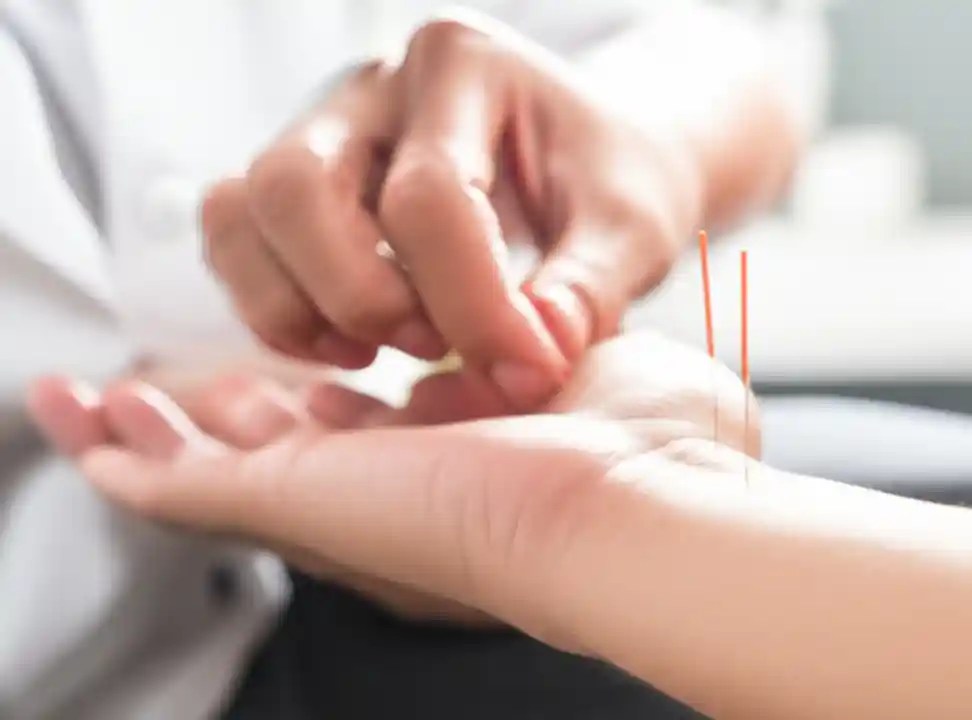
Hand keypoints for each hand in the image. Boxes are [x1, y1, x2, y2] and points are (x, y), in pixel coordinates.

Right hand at [28, 334, 754, 639]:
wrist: (646, 501)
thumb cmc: (659, 445)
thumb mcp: (607, 368)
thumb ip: (569, 353)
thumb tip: (550, 335)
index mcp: (464, 460)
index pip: (373, 439)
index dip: (328, 411)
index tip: (318, 381)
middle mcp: (395, 488)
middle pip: (281, 456)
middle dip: (224, 421)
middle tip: (179, 392)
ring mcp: (339, 500)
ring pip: (215, 470)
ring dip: (160, 430)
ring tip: (105, 401)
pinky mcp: (291, 499)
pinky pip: (178, 479)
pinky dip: (120, 448)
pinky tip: (84, 421)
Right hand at [202, 11, 701, 409]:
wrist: (590, 160)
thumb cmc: (610, 183)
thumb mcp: (632, 227)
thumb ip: (589, 290)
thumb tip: (530, 362)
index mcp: (465, 63)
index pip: (431, 194)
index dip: (472, 305)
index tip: (526, 373)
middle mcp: (375, 83)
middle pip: (296, 186)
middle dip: (360, 296)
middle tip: (435, 350)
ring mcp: (323, 127)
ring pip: (243, 212)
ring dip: (299, 308)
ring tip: (384, 353)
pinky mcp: (298, 182)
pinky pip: (235, 242)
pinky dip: (275, 309)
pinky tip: (353, 347)